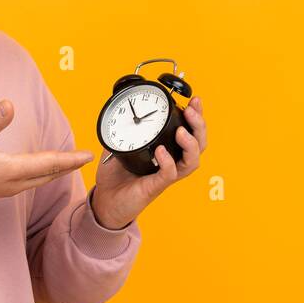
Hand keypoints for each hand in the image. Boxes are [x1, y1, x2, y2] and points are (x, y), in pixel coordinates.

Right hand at [0, 99, 93, 209]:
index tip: (88, 155)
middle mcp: (13, 183)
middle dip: (68, 166)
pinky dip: (43, 176)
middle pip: (48, 174)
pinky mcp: (0, 191)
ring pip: (40, 181)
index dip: (69, 158)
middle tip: (86, 158)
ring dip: (56, 172)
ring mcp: (7, 189)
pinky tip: (42, 172)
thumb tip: (9, 104)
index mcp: (10, 169)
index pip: (48, 163)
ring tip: (69, 164)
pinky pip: (30, 184)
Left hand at [92, 95, 206, 227]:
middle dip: (199, 125)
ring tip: (181, 132)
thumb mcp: (118, 145)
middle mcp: (171, 162)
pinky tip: (161, 150)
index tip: (194, 100)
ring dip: (190, 144)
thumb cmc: (115, 177)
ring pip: (191, 161)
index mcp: (167, 150)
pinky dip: (168, 161)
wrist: (104, 201)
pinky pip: (169, 174)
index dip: (196, 116)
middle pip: (199, 144)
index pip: (190, 132)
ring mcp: (165, 176)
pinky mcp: (155, 187)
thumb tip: (122, 110)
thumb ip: (123, 129)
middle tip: (191, 110)